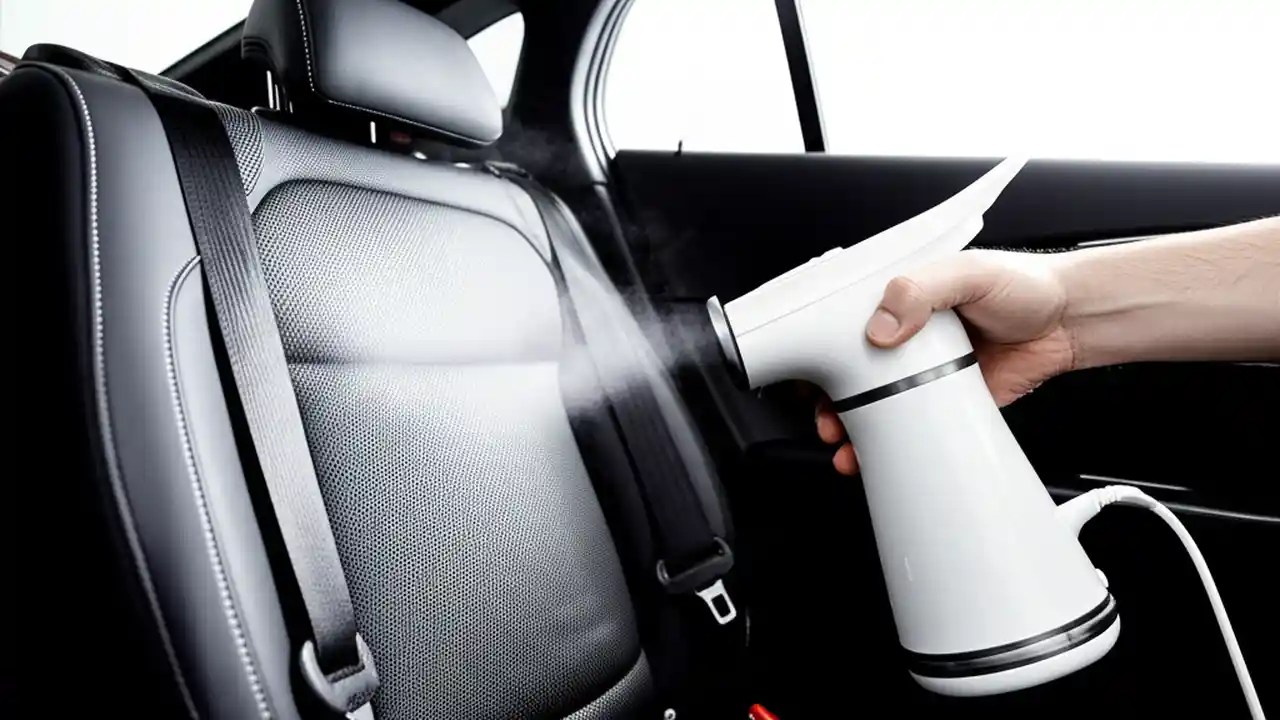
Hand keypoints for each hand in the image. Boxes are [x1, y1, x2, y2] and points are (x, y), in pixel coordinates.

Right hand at [816, 250, 1076, 475]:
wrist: (1071, 323)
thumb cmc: (1025, 285)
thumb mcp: (967, 273)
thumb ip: (921, 290)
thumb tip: (882, 325)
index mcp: (902, 297)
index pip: (846, 322)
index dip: (822, 349)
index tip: (812, 372)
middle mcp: (907, 334)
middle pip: (851, 370)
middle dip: (830, 399)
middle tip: (827, 417)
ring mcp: (924, 369)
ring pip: (875, 403)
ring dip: (854, 427)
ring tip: (846, 443)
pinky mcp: (946, 399)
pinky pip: (912, 425)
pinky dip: (891, 443)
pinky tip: (877, 452)